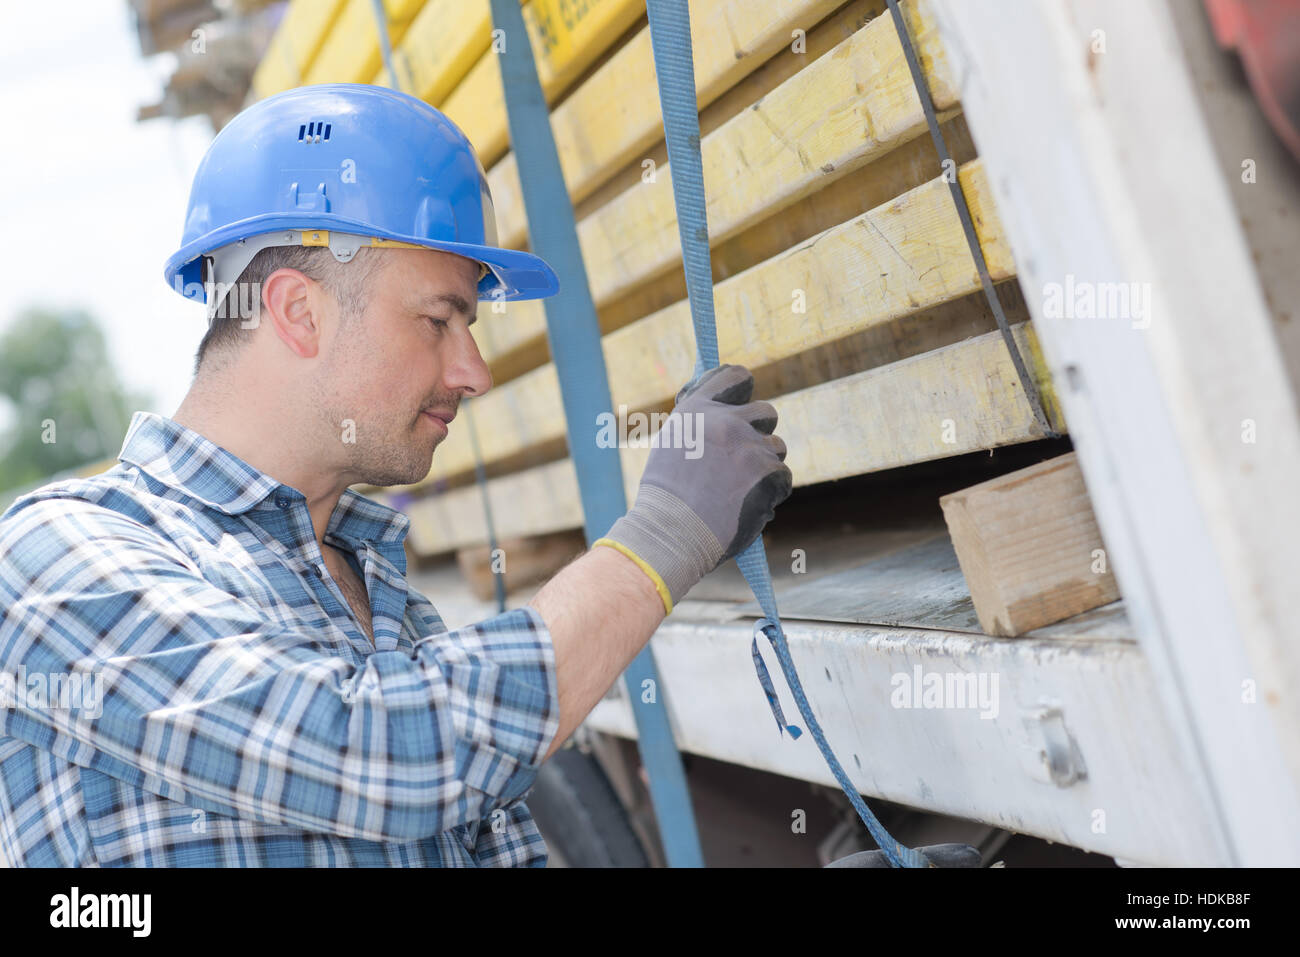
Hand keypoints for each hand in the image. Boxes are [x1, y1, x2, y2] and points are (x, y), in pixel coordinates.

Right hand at [597, 364, 791, 610]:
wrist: (671, 533)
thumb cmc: (666, 499)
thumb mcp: (672, 446)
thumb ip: (700, 426)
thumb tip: (723, 415)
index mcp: (697, 409)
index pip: (735, 376)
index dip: (742, 390)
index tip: (738, 402)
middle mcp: (725, 420)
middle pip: (766, 412)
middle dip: (760, 433)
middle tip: (743, 459)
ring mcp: (749, 445)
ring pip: (776, 447)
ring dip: (765, 466)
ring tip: (739, 490)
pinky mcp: (768, 472)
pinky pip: (783, 477)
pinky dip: (771, 493)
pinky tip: (747, 506)